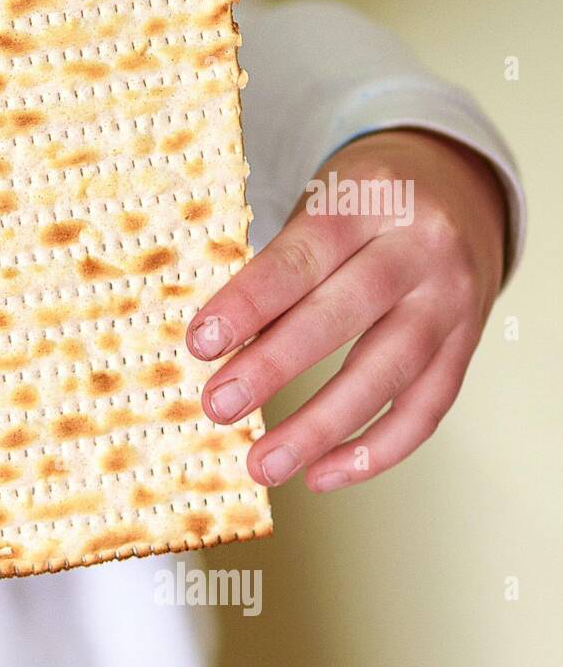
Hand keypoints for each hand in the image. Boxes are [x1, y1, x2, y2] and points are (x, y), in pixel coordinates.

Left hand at [186, 129, 506, 491]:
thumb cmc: (360, 209)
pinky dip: (374, 451)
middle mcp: (419, 247)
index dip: (250, 303)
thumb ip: (276, 272)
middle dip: (275, 367)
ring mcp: (451, 299)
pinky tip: (321, 474)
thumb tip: (216, 351)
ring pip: (389, 371)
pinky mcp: (467, 344)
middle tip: (218, 407)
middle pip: (346, 314)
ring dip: (321, 427)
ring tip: (264, 464)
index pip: (302, 256)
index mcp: (369, 201)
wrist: (459, 191)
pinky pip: (426, 408)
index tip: (200, 343)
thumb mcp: (319, 210)